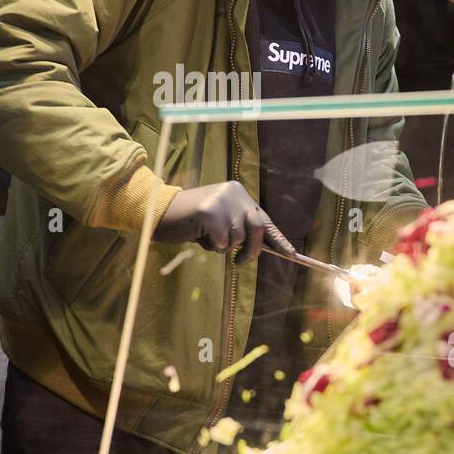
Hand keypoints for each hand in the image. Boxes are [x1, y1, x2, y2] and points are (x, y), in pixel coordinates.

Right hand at [154, 181, 270, 263]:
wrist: (160, 213)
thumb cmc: (191, 222)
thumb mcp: (220, 221)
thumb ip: (240, 228)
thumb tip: (264, 248)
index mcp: (238, 192)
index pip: (263, 218)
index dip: (278, 238)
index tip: (292, 255)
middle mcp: (233, 192)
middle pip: (256, 228)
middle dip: (252, 250)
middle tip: (240, 261)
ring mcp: (221, 201)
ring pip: (237, 239)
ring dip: (223, 247)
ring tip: (206, 237)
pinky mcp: (209, 212)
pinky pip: (221, 243)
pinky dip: (211, 246)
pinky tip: (199, 236)